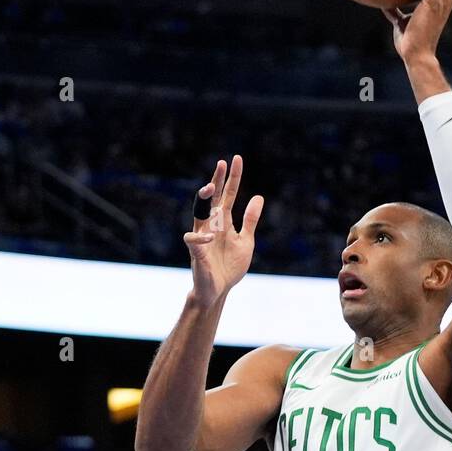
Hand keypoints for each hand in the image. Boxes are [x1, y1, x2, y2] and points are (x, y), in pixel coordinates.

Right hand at [184, 155, 263, 306]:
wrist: (218, 291)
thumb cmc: (229, 267)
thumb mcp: (246, 241)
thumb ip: (250, 220)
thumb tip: (258, 196)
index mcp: (224, 222)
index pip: (228, 195)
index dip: (233, 178)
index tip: (237, 159)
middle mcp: (211, 225)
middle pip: (213, 198)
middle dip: (217, 181)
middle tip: (222, 164)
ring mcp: (202, 238)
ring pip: (199, 213)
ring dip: (204, 200)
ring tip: (210, 187)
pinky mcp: (196, 253)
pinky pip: (193, 240)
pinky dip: (201, 237)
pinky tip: (211, 236)